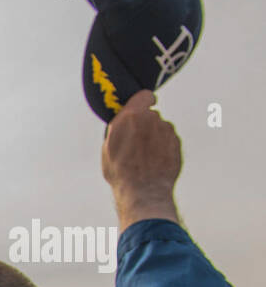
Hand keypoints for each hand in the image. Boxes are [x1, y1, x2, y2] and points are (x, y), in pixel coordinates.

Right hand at [102, 90, 181, 232]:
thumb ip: (119, 128)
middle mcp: (152, 119)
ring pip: (160, 129)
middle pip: (150, 115)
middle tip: (135, 144)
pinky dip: (163, 148)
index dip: (142, 102)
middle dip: (145, 125)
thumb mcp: (108, 147)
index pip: (144, 96)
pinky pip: (169, 141)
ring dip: (154, 138)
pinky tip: (154, 163)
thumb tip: (124, 121)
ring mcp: (167, 131)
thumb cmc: (121, 171)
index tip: (140, 109)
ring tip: (144, 158)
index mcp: (132, 116)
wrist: (144, 191)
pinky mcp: (177, 143)